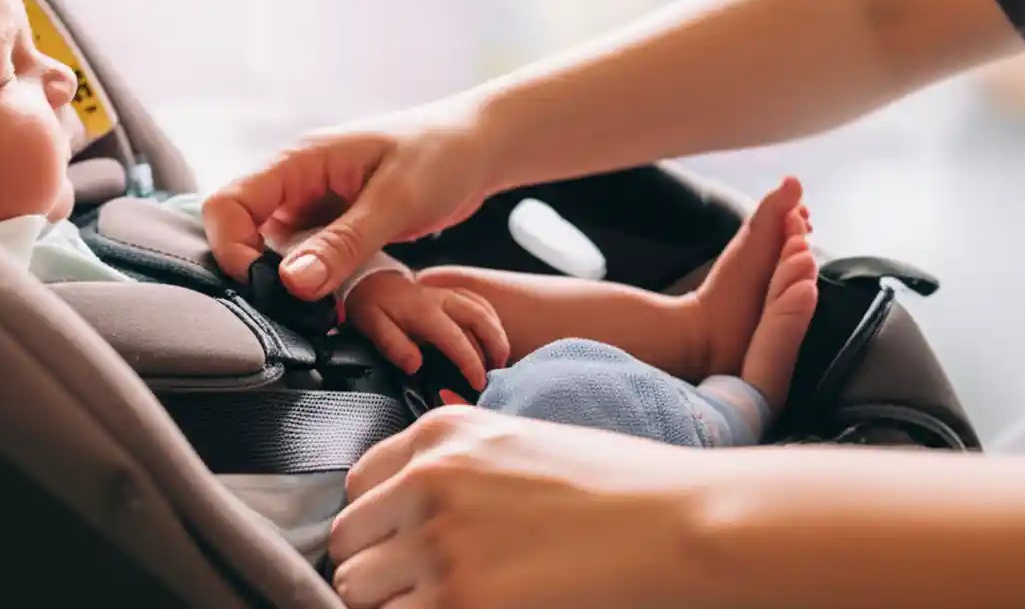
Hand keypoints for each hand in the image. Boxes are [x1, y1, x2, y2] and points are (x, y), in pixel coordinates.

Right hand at [202, 101, 498, 300]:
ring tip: (324, 315)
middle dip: (259, 276)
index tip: (270, 289)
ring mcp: (313, 207)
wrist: (480, 148)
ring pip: (272, 254)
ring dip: (289, 288)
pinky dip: (315, 287)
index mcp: (298, 162)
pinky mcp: (333, 229)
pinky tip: (339, 306)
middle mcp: (296, 184)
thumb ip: (344, 243)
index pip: (228, 204)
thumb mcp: (396, 201)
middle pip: (241, 233)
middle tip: (300, 312)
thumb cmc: (443, 155)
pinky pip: (305, 262)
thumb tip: (292, 284)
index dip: (234, 250)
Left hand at [328, 406, 709, 608]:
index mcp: (441, 434)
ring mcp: (438, 543)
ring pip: (358, 589)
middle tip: (423, 582)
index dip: (379, 522)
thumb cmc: (615, 487)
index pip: (356, 486)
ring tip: (450, 597)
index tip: (400, 541)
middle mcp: (428, 480)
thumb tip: (405, 513)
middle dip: (378, 565)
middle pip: (348, 541)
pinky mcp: (460, 602)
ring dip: (393, 601)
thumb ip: (453, 468)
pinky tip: (472, 608)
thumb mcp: (517, 445)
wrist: (675, 523)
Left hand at [345, 271, 509, 390]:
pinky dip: (490, 318)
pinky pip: (478, 300)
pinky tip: (492, 333)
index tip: (478, 383)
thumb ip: (394, 346)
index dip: (471, 363)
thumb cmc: (370, 305)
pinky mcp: (450, 290)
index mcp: (424, 312)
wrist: (367, 278)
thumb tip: (415, 366)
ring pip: (483, 308)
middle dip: (495, 345)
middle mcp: (442, 299)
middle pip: (480, 318)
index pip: (456, 339)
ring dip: (496, 332)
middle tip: (500, 369)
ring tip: (501, 357)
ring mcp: (448, 292)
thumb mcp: (372, 326)